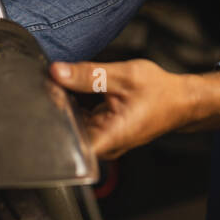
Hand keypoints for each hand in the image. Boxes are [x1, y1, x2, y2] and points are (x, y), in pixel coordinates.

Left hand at [49, 59, 219, 159]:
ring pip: (69, 125)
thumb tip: (57, 72)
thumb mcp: (124, 76)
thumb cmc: (159, 92)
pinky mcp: (99, 131)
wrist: (180, 100)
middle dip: (53, 110)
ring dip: (62, 106)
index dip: (49, 129)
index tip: (39, 107)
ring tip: (57, 84)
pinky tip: (69, 89)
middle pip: (65, 134)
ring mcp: (100, 140)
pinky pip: (78, 119)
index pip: (67, 148)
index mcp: (109, 138)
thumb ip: (89, 75)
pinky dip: (72, 104)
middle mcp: (102, 146)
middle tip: (44, 85)